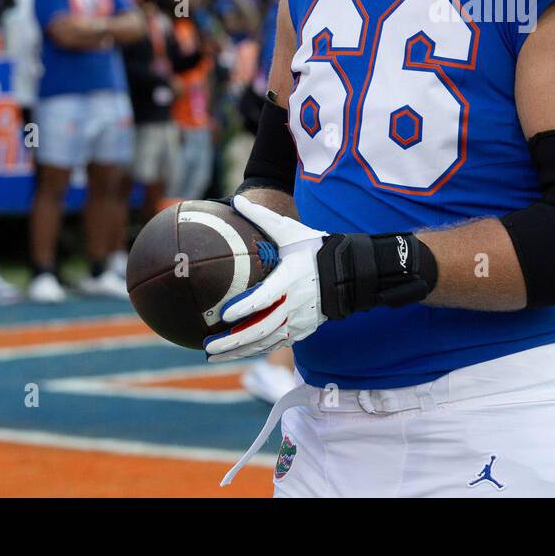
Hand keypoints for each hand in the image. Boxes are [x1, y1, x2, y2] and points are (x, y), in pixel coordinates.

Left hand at [203, 196, 326, 362]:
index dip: (248, 307)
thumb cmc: (313, 249)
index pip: (269, 296)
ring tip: (212, 355)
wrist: (346, 272)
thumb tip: (237, 200)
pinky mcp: (301, 330)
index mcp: (292, 277)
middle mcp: (296, 302)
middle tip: (208, 346)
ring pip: (267, 341)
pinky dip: (254, 351)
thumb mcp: (291, 231)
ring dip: (239, 351)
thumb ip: (263, 217)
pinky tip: (234, 354)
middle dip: (234, 340)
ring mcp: (299, 320)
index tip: (226, 314)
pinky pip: (276, 344)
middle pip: (263, 328)